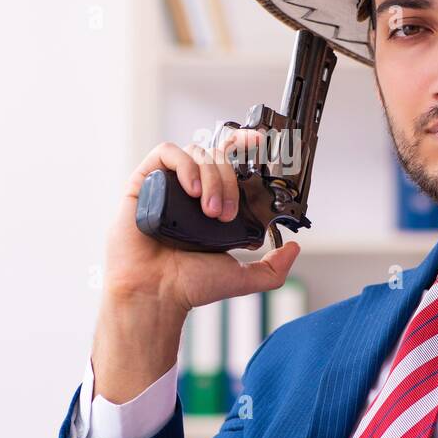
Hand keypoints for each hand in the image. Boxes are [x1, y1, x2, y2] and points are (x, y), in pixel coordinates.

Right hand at [104, 128, 300, 311]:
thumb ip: (273, 267)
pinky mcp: (143, 182)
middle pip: (217, 158)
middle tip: (226, 213)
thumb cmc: (189, 286)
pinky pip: (165, 153)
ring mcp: (167, 184)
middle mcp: (190, 190)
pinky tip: (191, 189)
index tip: (260, 144)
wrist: (157, 293)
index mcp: (211, 202)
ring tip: (208, 209)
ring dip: (211, 176)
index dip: (244, 145)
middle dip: (229, 181)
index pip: (229, 161)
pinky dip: (184, 164)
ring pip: (196, 153)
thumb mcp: (242, 276)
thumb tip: (293, 248)